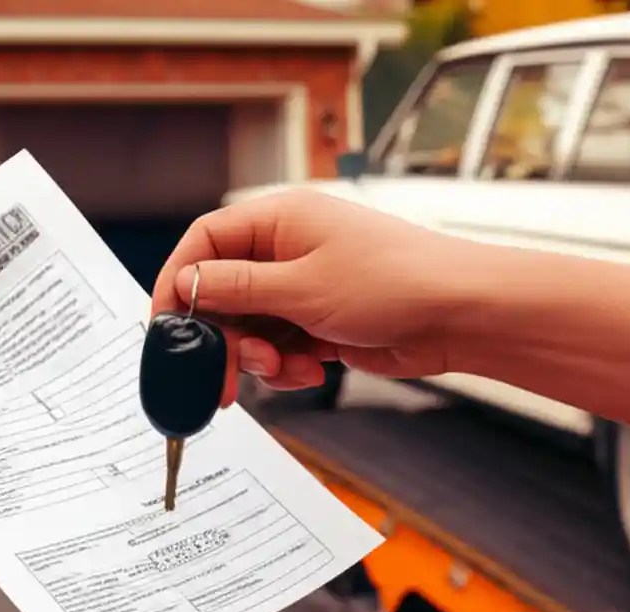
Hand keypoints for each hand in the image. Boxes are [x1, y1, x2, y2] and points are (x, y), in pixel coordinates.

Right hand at [151, 190, 461, 405]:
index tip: (168, 325)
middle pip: (223, 293)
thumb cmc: (396, 281)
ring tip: (286, 367)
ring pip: (250, 328)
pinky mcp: (321, 321)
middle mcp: (287, 249)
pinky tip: (313, 370)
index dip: (179, 283)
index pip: (204, 244)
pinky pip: (280, 347)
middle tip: (223, 373)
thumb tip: (185, 283)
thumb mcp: (301, 286)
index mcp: (278, 220)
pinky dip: (287, 365)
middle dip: (223, 337)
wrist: (461, 315)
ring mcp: (305, 286)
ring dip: (259, 357)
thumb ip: (235, 288)